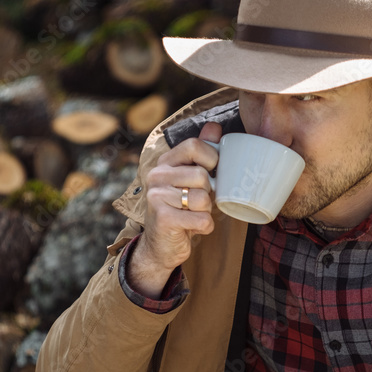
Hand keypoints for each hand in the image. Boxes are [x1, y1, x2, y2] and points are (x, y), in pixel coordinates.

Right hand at [127, 122, 221, 296]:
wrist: (161, 245)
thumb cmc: (181, 208)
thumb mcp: (191, 178)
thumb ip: (202, 151)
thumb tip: (214, 126)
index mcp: (165, 162)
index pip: (195, 145)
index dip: (212, 159)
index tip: (213, 172)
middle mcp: (156, 175)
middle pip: (202, 175)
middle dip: (209, 192)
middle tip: (198, 201)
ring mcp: (157, 197)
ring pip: (203, 199)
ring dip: (206, 211)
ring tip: (193, 214)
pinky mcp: (163, 218)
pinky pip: (202, 220)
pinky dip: (205, 227)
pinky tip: (192, 227)